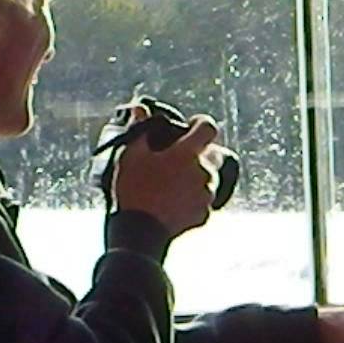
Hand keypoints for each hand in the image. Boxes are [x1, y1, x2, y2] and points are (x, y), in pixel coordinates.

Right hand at [114, 110, 219, 237]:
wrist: (139, 233)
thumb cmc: (134, 191)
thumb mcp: (130, 155)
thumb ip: (139, 129)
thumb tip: (139, 109)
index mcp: (187, 153)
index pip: (208, 127)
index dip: (201, 123)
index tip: (192, 126)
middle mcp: (203, 172)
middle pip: (214, 153)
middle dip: (200, 152)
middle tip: (178, 158)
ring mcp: (206, 195)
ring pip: (209, 178)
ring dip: (196, 176)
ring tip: (173, 183)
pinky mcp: (204, 215)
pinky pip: (204, 201)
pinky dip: (193, 198)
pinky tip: (174, 202)